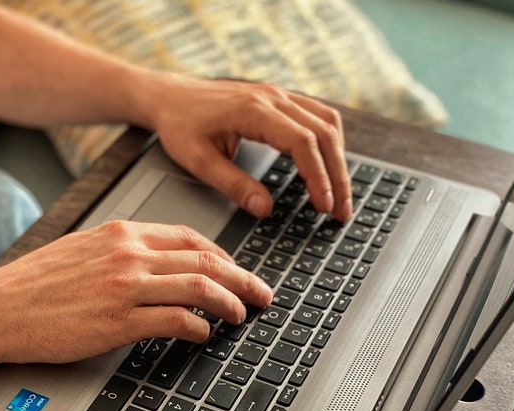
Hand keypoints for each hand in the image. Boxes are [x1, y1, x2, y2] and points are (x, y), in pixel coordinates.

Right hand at [0, 219, 273, 365]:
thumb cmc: (34, 287)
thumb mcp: (81, 251)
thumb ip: (120, 253)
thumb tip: (153, 268)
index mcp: (120, 233)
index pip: (188, 238)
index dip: (222, 256)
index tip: (237, 272)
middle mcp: (127, 254)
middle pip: (205, 260)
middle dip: (242, 279)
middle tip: (262, 295)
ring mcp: (124, 287)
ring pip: (198, 287)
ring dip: (228, 303)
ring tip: (242, 316)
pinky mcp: (118, 322)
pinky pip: (175, 321)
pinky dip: (197, 327)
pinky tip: (203, 335)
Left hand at [145, 74, 351, 220]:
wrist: (170, 97)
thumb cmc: (180, 126)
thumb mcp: (199, 162)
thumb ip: (233, 185)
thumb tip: (265, 209)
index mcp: (254, 110)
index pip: (302, 142)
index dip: (318, 176)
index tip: (324, 206)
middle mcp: (273, 97)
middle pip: (324, 132)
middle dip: (338, 175)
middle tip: (343, 212)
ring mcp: (279, 95)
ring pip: (327, 122)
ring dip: (339, 158)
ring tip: (341, 195)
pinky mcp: (280, 99)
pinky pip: (318, 115)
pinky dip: (329, 142)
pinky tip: (329, 167)